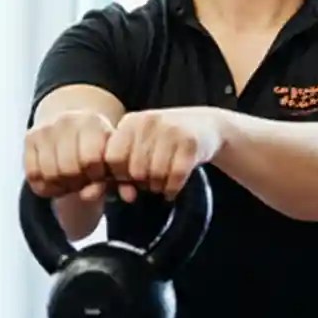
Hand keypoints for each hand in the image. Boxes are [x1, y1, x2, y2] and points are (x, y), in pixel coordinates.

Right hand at [23, 110, 138, 202]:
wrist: (71, 124)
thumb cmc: (98, 148)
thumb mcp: (112, 158)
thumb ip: (122, 179)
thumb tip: (129, 197)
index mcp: (92, 122)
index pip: (91, 159)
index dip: (96, 176)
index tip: (98, 176)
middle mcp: (66, 120)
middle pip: (68, 169)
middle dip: (77, 182)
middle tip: (82, 181)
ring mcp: (45, 129)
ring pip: (49, 173)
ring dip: (60, 185)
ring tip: (70, 181)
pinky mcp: (29, 138)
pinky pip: (33, 175)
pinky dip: (45, 185)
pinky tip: (56, 180)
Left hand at [104, 107, 223, 200]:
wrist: (205, 125)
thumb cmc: (164, 142)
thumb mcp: (141, 144)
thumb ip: (124, 167)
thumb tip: (126, 195)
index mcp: (130, 122)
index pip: (112, 157)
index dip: (118, 174)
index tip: (129, 178)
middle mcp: (149, 122)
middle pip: (135, 170)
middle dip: (141, 183)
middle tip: (149, 181)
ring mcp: (171, 130)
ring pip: (156, 175)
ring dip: (158, 187)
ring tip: (161, 183)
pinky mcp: (191, 142)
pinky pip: (176, 176)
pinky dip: (173, 188)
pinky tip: (172, 188)